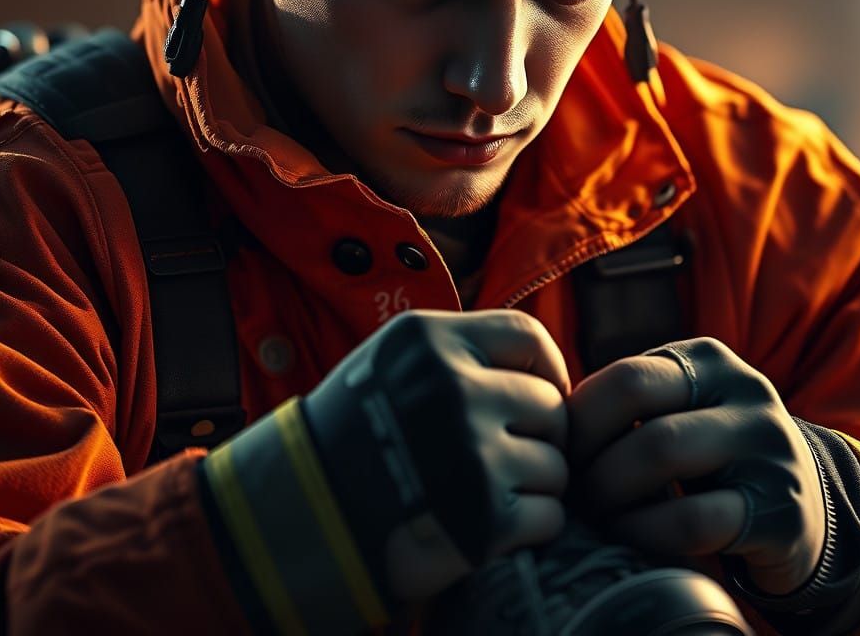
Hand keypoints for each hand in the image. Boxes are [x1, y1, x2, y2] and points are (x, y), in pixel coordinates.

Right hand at [303, 309, 570, 602]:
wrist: (304, 514)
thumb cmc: (356, 432)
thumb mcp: (394, 359)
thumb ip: (459, 349)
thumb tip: (541, 366)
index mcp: (431, 342)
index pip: (527, 334)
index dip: (546, 365)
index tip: (539, 391)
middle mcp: (453, 390)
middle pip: (549, 403)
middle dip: (537, 432)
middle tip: (504, 452)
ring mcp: (471, 454)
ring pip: (555, 464)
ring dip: (533, 481)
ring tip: (488, 488)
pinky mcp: (484, 519)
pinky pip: (549, 514)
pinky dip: (531, 525)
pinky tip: (493, 522)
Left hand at [568, 337, 825, 594]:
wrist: (805, 508)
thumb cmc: (711, 456)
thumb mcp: (680, 409)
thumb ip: (628, 400)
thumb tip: (547, 419)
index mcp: (706, 359)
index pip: (624, 371)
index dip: (579, 415)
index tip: (558, 452)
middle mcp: (744, 388)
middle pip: (635, 394)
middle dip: (588, 445)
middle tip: (568, 485)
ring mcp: (768, 445)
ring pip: (660, 449)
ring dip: (609, 489)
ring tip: (593, 512)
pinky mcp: (780, 509)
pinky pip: (691, 519)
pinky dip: (645, 531)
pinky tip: (629, 537)